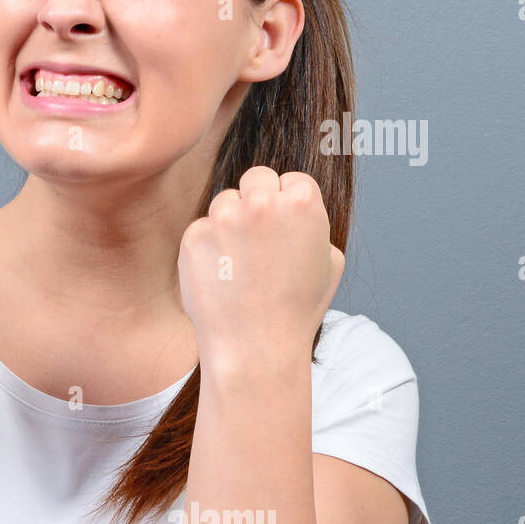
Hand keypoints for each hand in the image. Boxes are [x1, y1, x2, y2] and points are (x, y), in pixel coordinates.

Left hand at [177, 166, 343, 366]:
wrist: (255, 345)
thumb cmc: (297, 309)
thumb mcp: (330, 262)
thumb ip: (313, 225)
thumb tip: (297, 211)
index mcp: (302, 203)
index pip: (292, 179)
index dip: (288, 204)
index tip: (284, 229)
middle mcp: (262, 202)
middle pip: (256, 178)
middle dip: (257, 200)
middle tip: (258, 239)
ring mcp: (224, 217)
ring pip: (225, 201)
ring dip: (231, 223)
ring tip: (241, 266)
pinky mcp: (194, 235)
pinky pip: (202, 229)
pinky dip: (208, 249)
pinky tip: (221, 276)